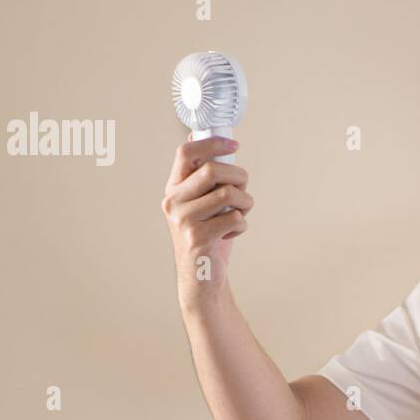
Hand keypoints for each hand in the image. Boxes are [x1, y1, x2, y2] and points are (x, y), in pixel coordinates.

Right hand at [161, 134, 253, 310]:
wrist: (201, 277)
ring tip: (240, 214)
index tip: (234, 145)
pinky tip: (232, 234)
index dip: (213, 143)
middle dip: (239, 177)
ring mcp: (183, 220)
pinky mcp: (198, 238)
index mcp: (174, 188)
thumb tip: (219, 142)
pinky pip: (235, 218)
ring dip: (246, 204)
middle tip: (243, 192)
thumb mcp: (204, 204)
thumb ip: (209, 179)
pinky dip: (242, 225)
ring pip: (228, 194)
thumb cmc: (208, 237)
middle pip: (213, 170)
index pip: (186, 152)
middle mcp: (173, 201)